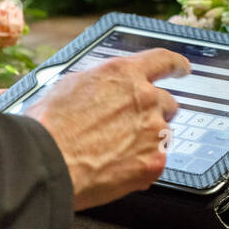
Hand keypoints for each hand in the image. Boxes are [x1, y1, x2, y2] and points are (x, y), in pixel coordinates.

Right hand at [23, 48, 190, 210]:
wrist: (46, 163)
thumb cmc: (48, 127)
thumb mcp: (70, 86)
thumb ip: (101, 84)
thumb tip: (106, 88)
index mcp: (123, 74)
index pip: (163, 60)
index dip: (176, 64)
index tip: (182, 68)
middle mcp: (144, 98)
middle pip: (168, 102)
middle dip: (155, 113)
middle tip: (132, 126)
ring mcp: (153, 130)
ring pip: (163, 134)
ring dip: (147, 140)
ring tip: (115, 151)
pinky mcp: (155, 161)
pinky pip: (157, 160)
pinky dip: (142, 164)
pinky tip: (117, 168)